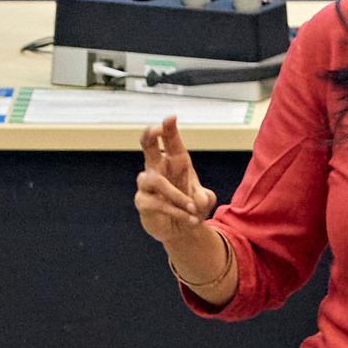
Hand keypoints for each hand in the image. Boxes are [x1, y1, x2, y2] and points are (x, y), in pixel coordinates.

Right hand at [135, 119, 231, 301]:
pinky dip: (176, 211)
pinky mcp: (143, 202)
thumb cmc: (191, 206)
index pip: (170, 140)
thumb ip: (205, 197)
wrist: (182, 230)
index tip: (171, 118)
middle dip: (150, 136)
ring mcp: (148, 185)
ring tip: (193, 208)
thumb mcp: (204, 200)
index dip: (169, 128)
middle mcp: (159, 168)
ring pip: (156, 181)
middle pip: (148, 146)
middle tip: (155, 129)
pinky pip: (156, 203)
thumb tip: (199, 200)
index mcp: (175, 161)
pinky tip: (190, 219)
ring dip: (176, 195)